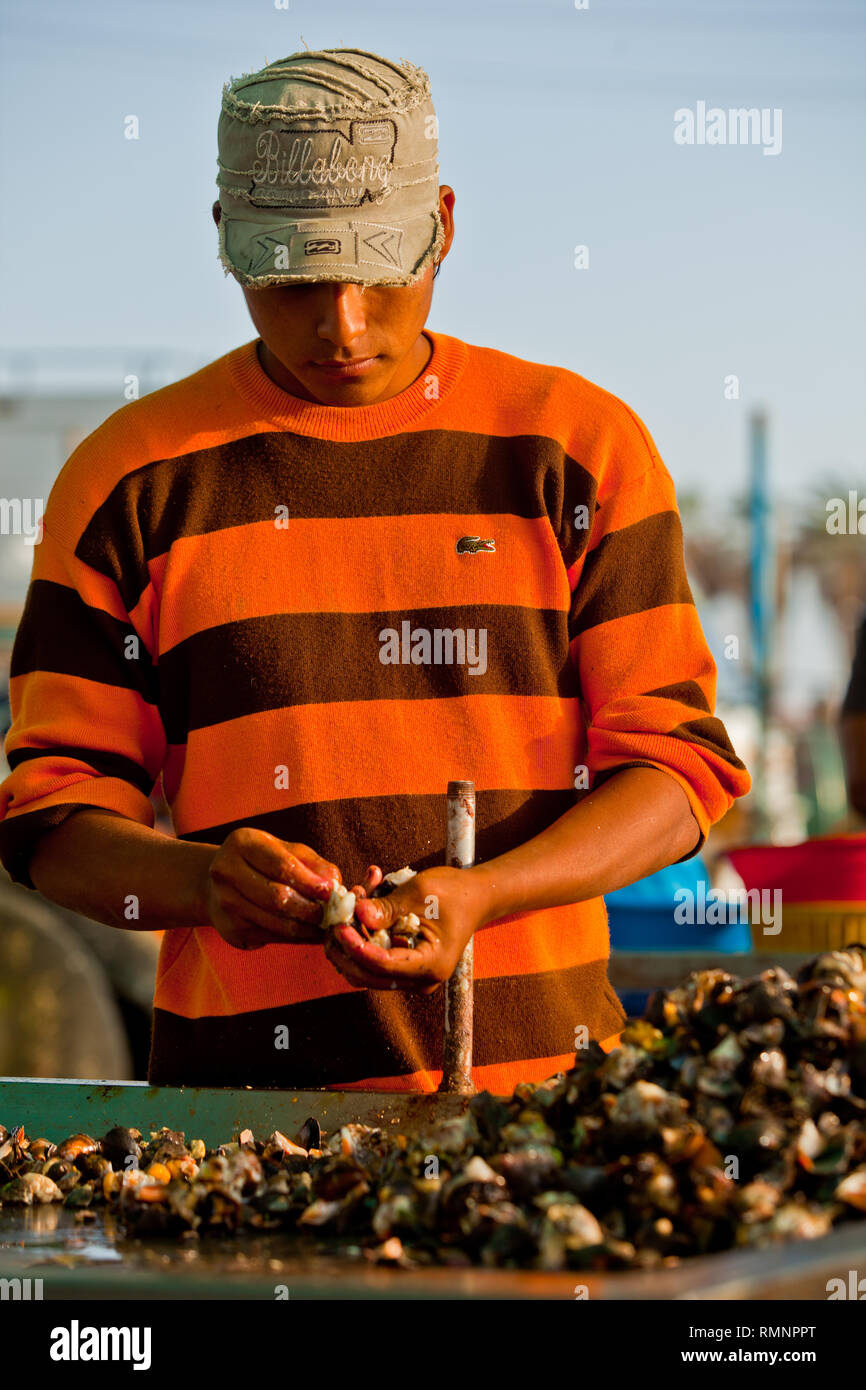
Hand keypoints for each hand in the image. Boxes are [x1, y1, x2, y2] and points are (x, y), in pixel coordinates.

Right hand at [202, 828, 339, 950]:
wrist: (217, 885)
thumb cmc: (262, 863)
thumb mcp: (286, 851)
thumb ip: (312, 863)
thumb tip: (335, 883)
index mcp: (242, 843)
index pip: (281, 865)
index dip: (309, 881)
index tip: (331, 891)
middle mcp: (226, 871)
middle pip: (276, 897)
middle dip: (309, 908)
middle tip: (331, 914)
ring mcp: (225, 902)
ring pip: (274, 921)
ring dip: (305, 928)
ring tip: (325, 926)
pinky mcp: (231, 928)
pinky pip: (270, 936)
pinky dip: (295, 938)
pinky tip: (310, 934)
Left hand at [324, 865, 490, 992]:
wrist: (476, 897)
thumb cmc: (454, 892)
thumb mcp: (420, 891)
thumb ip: (387, 906)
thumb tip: (357, 913)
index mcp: (431, 965)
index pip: (383, 965)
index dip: (356, 946)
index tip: (339, 925)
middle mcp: (421, 979)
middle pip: (366, 975)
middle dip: (345, 947)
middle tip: (334, 917)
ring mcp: (411, 976)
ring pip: (364, 969)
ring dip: (351, 938)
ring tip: (355, 899)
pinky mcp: (403, 966)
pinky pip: (372, 958)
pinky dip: (362, 935)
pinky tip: (364, 903)